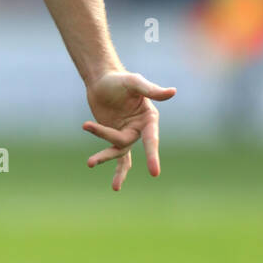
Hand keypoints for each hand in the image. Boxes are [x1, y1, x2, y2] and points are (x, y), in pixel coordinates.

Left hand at [83, 70, 176, 191]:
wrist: (102, 80)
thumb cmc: (120, 80)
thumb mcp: (135, 82)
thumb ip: (151, 90)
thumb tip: (173, 92)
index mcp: (150, 118)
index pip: (151, 139)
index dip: (152, 155)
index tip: (154, 173)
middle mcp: (140, 129)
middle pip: (125, 143)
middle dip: (111, 152)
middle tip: (113, 182)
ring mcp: (127, 134)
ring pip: (117, 151)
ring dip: (103, 156)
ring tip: (90, 162)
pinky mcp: (114, 136)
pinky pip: (113, 152)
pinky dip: (104, 158)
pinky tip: (92, 164)